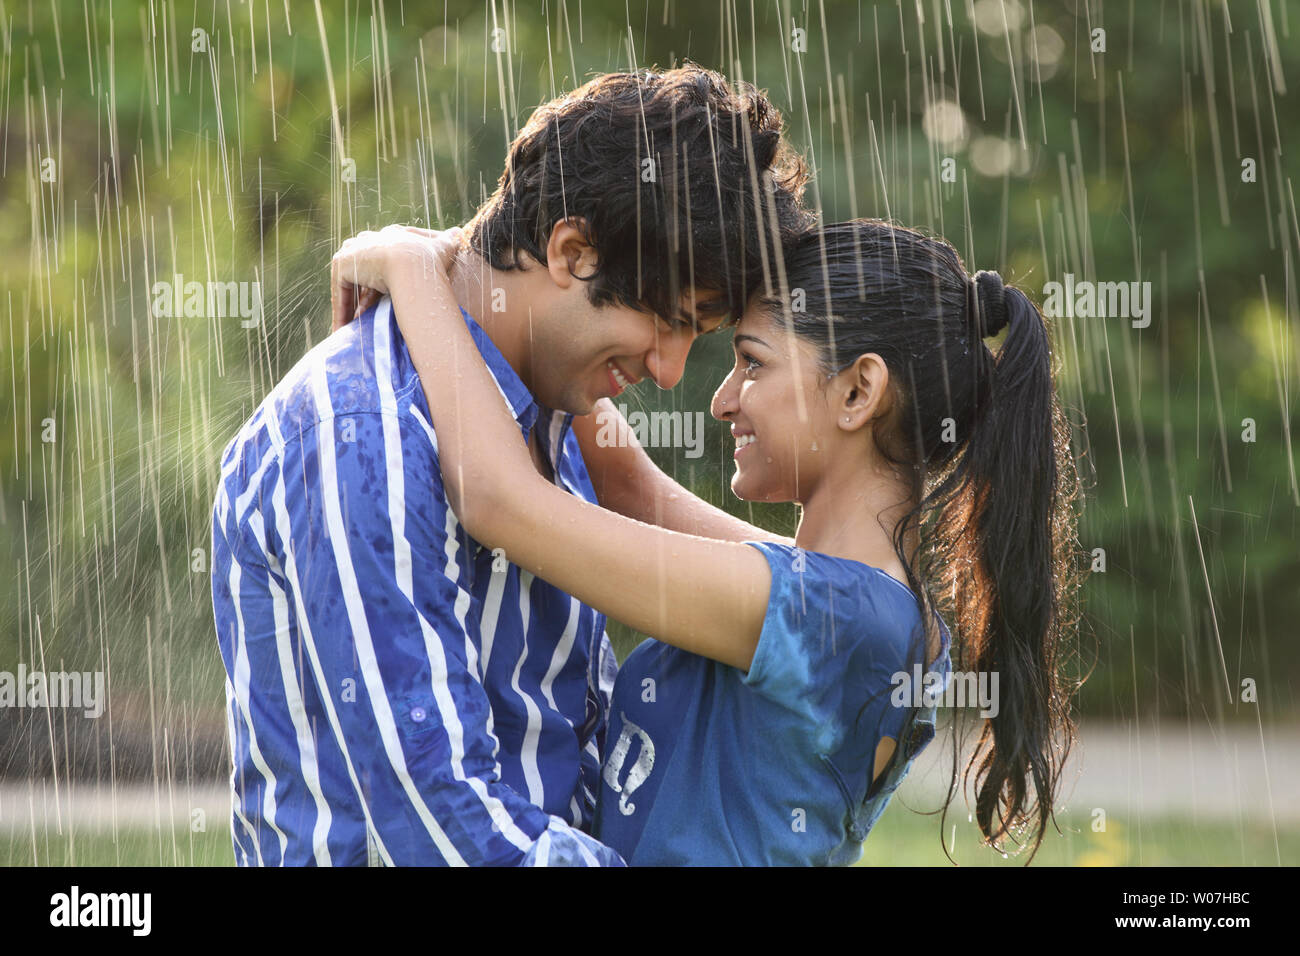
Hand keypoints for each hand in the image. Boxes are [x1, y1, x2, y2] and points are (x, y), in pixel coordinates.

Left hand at [330, 224, 465, 332]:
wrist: (413, 263)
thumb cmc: (432, 258)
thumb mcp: (444, 247)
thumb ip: (450, 240)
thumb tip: (459, 232)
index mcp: (390, 237)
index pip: (382, 259)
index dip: (384, 283)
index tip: (388, 301)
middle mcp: (369, 240)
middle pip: (362, 270)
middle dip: (365, 293)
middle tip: (369, 317)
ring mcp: (353, 251)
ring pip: (350, 283)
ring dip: (351, 306)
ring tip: (355, 329)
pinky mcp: (342, 264)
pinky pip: (340, 292)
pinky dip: (341, 312)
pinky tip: (343, 330)